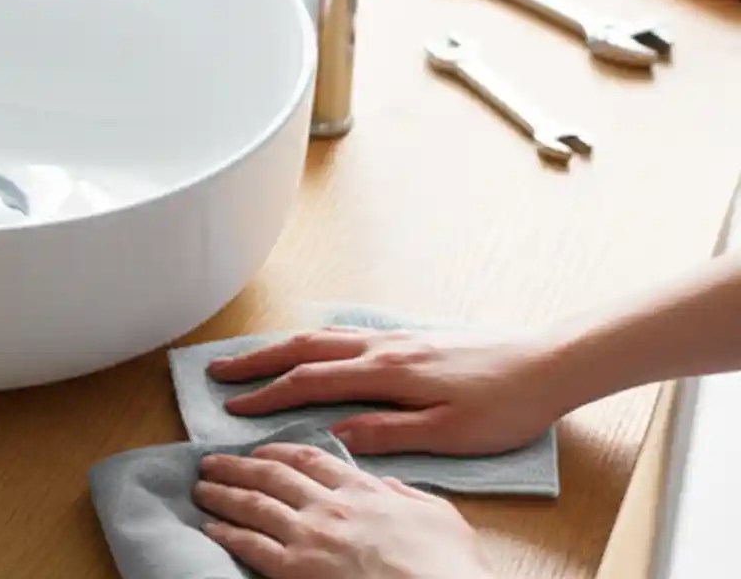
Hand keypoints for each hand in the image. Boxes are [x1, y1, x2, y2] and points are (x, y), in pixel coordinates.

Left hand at [194, 444, 488, 578]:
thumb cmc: (449, 565)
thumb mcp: (439, 516)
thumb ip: (408, 496)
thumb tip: (388, 484)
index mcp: (364, 491)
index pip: (312, 461)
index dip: (279, 453)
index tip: (260, 450)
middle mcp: (330, 507)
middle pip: (273, 476)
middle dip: (238, 466)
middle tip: (212, 460)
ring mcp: (310, 537)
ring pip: (254, 505)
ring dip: (223, 493)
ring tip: (200, 486)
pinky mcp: (295, 569)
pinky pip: (251, 545)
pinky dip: (226, 532)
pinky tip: (208, 526)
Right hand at [207, 328, 565, 454]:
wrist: (551, 362)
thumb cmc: (506, 403)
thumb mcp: (447, 432)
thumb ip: (386, 432)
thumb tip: (332, 434)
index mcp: (387, 372)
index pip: (310, 382)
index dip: (268, 395)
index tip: (233, 408)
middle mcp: (384, 346)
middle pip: (305, 347)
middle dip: (257, 359)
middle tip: (218, 370)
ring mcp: (397, 337)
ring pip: (323, 336)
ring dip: (281, 346)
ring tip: (251, 358)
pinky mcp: (412, 337)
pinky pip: (345, 335)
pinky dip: (313, 341)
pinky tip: (312, 349)